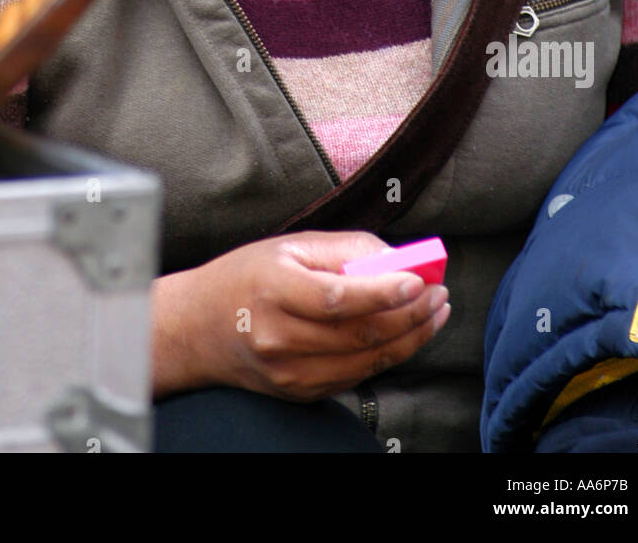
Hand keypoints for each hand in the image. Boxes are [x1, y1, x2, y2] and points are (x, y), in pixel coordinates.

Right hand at [151, 229, 450, 401]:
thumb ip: (344, 251)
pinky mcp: (299, 391)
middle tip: (439, 293)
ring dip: (410, 337)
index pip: (337, 297)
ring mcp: (288, 372)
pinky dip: (386, 355)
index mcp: (273, 291)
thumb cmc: (246, 277)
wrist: (198, 328)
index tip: (419, 279)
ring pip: (365, 359)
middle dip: (410, 314)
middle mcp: (279, 337)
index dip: (383, 291)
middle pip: (359, 333)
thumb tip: (397, 259)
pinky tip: (406, 334)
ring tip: (434, 312)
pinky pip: (355, 375)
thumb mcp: (288, 247)